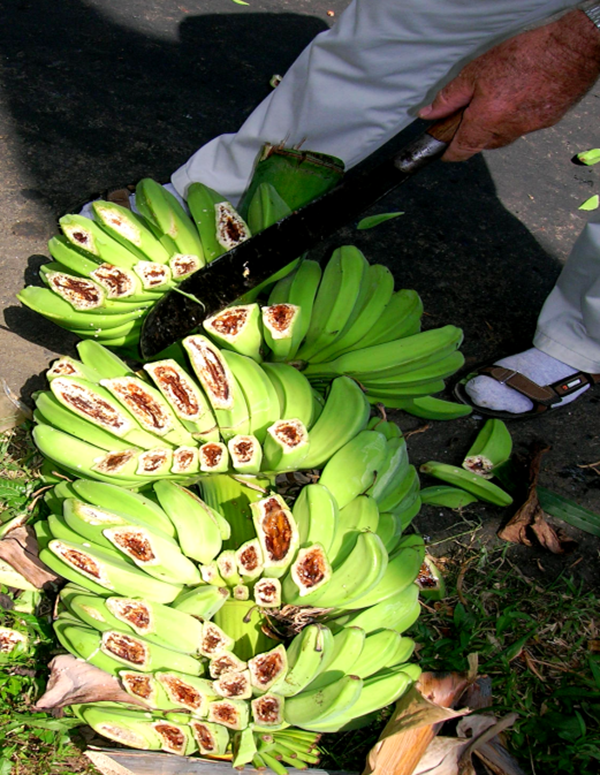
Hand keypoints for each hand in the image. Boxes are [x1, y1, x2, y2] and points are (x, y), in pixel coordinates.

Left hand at [418, 10, 599, 161]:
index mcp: (486, 122)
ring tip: (501, 95)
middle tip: (473, 108)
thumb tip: (429, 113)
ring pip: (504, 134)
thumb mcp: (476, 72)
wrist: (571, 49)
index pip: (461, 151)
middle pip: (483, 142)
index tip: (444, 152)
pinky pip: (524, 125)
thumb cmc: (525, 56)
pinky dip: (518, 114)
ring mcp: (528, 129)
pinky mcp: (546, 121)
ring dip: (496, 123)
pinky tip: (521, 94)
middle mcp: (507, 131)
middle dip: (474, 131)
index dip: (450, 153)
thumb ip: (450, 97)